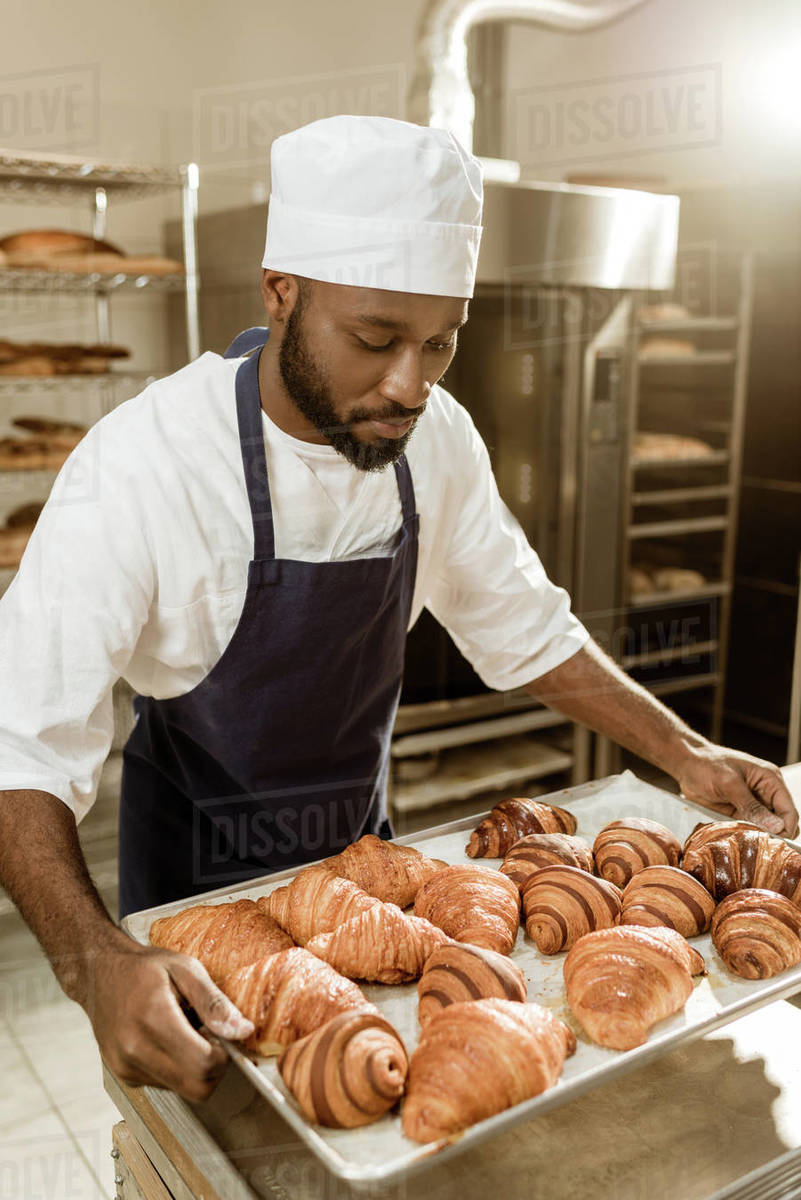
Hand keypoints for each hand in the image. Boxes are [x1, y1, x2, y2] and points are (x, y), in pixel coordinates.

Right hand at [82, 939, 253, 1101]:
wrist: (100, 974)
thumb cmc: (144, 968)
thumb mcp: (185, 969)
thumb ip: (214, 1002)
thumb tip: (243, 1031)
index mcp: (153, 1019)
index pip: (203, 1065)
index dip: (224, 1056)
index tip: (224, 1035)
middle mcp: (135, 1051)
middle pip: (196, 1087)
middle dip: (214, 1068)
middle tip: (209, 1036)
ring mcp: (126, 1067)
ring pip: (182, 1090)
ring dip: (194, 1068)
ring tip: (185, 1032)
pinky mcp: (123, 1076)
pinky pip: (165, 1085)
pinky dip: (176, 1068)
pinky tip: (169, 1040)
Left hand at [673, 743, 798, 837]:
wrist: (686, 764)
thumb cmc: (706, 765)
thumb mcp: (729, 784)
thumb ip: (752, 805)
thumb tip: (777, 826)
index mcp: (770, 780)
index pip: (789, 811)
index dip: (786, 829)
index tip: (775, 843)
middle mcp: (766, 793)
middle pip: (781, 823)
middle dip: (772, 835)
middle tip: (756, 843)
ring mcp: (753, 804)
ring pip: (765, 829)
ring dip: (757, 837)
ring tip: (743, 840)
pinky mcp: (740, 812)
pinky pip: (749, 829)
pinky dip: (745, 835)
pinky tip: (735, 837)